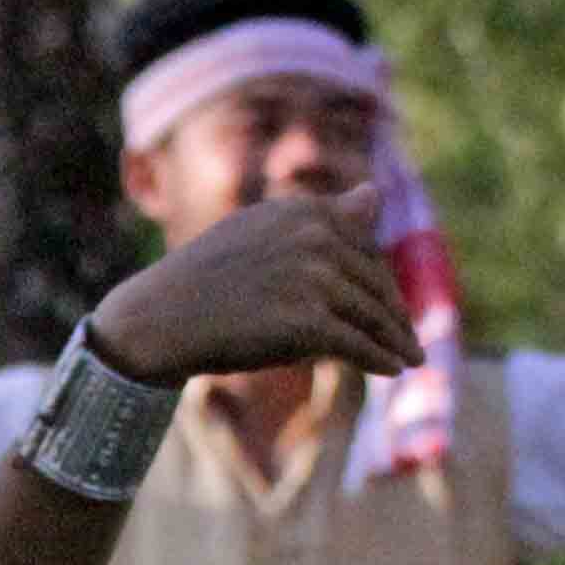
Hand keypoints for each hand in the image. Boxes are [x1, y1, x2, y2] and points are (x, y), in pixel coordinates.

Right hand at [88, 188, 418, 383]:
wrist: (156, 320)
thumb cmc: (205, 281)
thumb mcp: (263, 234)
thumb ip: (321, 219)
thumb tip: (376, 192)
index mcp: (305, 210)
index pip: (362, 245)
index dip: (379, 280)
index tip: (391, 304)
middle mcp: (314, 236)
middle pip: (373, 280)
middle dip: (392, 314)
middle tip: (407, 340)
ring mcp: (312, 277)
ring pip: (370, 314)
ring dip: (394, 340)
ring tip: (408, 359)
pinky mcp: (306, 321)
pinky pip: (357, 344)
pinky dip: (379, 360)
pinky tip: (392, 371)